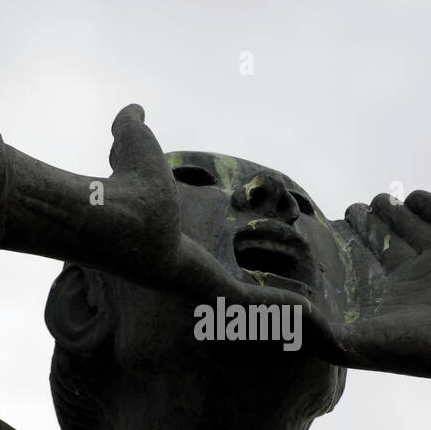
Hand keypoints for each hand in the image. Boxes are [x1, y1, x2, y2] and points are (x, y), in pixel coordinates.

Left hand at [104, 104, 313, 312]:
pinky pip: (261, 305)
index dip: (223, 267)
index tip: (243, 271)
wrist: (115, 222)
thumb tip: (132, 110)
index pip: (202, 268)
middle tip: (291, 310)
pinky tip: (314, 313)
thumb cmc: (118, 187)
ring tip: (315, 319)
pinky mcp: (220, 295)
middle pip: (230, 301)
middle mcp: (190, 279)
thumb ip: (131, 129)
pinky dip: (288, 311)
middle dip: (260, 308)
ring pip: (252, 310)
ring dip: (283, 316)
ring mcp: (204, 292)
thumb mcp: (134, 147)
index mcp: (173, 252)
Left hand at [313, 191, 430, 377]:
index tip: (317, 230)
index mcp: (385, 298)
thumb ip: (311, 328)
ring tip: (375, 202)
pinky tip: (409, 197)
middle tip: (348, 211)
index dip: (338, 246)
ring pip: (408, 226)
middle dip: (363, 225)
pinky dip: (425, 203)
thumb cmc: (418, 350)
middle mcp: (412, 278)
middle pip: (382, 242)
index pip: (356, 264)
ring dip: (390, 211)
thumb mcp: (354, 344)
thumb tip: (269, 311)